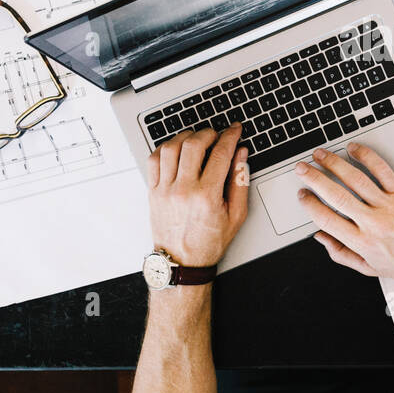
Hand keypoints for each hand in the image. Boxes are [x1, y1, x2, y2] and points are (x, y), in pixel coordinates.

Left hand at [146, 125, 248, 268]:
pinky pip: (153, 160)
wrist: (182, 263)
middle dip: (208, 133)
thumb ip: (240, 181)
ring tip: (195, 139)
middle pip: (193, 145)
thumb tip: (240, 155)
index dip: (230, 136)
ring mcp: (165, 190)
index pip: (220, 154)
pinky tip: (176, 150)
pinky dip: (165, 149)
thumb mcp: (236, 215)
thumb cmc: (209, 242)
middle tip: (216, 134)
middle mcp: (184, 190)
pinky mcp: (153, 192)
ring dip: (185, 137)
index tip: (234, 129)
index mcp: (207, 196)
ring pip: (170, 148)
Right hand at [295, 142, 393, 281]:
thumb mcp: (371, 268)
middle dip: (315, 179)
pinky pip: (381, 170)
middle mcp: (373, 222)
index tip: (302, 194)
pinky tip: (354, 150)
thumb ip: (342, 254)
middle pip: (336, 195)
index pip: (327, 219)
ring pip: (355, 180)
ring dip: (334, 164)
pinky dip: (366, 157)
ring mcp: (388, 205)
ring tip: (321, 155)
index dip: (310, 205)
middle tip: (302, 168)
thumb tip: (321, 238)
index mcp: (362, 242)